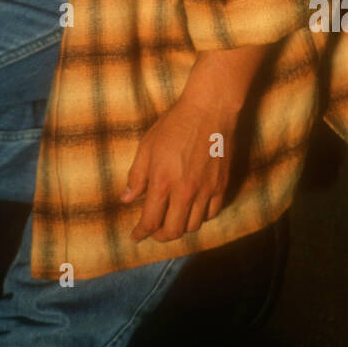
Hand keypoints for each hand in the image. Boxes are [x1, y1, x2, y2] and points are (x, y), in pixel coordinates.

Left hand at [120, 93, 239, 243]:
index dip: (141, 233)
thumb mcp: (147, 146)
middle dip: (160, 236)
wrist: (209, 110)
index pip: (151, 220)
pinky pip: (211, 214)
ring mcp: (205, 190)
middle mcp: (185, 191)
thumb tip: (126, 199)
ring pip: (193, 226)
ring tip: (172, 220)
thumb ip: (137, 176)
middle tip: (154, 232)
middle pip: (173, 231)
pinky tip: (192, 210)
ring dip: (180, 228)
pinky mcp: (221, 186)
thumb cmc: (174, 125)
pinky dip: (200, 218)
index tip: (136, 236)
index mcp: (162, 182)